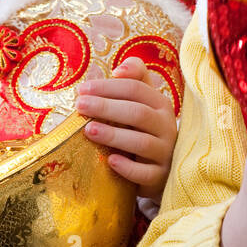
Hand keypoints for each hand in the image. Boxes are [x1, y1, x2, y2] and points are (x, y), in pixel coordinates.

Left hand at [76, 60, 177, 200]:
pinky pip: (145, 173)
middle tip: (80, 105)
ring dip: (114, 135)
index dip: (108, 87)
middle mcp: (167, 126)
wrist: (160, 168)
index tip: (82, 89)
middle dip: (107, 107)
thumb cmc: (143, 130)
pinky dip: (128, 168)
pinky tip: (110, 161)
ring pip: (142, 143)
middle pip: (138, 113)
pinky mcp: (160, 176)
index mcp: (160, 104)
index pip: (136, 88)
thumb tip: (119, 69)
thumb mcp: (142, 103)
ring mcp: (165, 153)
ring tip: (89, 130)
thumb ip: (134, 79)